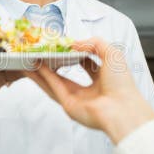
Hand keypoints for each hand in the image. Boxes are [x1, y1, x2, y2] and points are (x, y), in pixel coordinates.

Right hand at [25, 38, 153, 143]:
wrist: (122, 110)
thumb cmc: (122, 84)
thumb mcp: (112, 54)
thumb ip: (94, 43)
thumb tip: (74, 44)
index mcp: (104, 79)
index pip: (88, 64)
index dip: (76, 54)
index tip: (64, 45)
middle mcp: (90, 90)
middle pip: (68, 74)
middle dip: (55, 63)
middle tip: (43, 52)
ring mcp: (78, 99)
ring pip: (56, 82)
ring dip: (43, 70)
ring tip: (31, 57)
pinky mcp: (68, 105)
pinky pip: (53, 87)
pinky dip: (43, 77)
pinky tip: (34, 66)